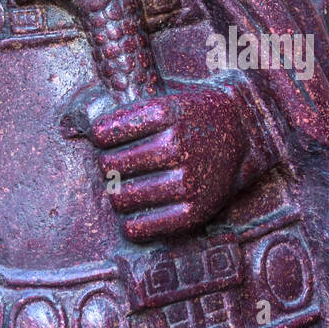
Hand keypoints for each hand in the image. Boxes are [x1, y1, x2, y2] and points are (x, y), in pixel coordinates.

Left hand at [84, 88, 245, 241]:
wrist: (242, 132)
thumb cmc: (192, 117)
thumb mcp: (165, 101)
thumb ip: (130, 115)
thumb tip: (86, 134)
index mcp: (166, 114)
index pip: (106, 132)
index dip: (99, 137)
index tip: (104, 138)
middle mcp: (176, 146)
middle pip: (110, 165)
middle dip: (106, 165)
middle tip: (115, 164)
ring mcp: (187, 180)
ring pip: (122, 197)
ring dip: (115, 194)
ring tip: (123, 188)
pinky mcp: (195, 210)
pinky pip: (146, 226)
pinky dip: (131, 225)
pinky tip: (131, 217)